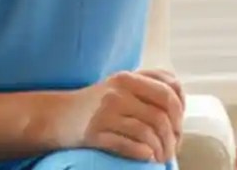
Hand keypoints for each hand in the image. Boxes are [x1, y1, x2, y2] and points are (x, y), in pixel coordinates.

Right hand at [51, 69, 185, 162]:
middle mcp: (118, 92)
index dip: (180, 112)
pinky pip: (128, 145)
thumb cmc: (96, 103)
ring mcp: (105, 112)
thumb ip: (148, 84)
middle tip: (174, 147)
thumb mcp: (120, 84)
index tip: (178, 127)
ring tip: (162, 157)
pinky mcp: (94, 133)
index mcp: (128, 78)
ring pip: (147, 132)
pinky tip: (147, 157)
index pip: (169, 91)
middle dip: (173, 134)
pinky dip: (143, 153)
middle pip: (161, 113)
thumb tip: (180, 102)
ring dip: (160, 148)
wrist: (56, 116)